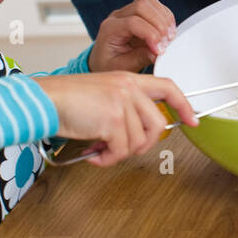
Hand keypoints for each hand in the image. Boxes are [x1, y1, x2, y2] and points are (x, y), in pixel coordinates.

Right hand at [35, 72, 196, 167]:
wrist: (44, 101)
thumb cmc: (66, 100)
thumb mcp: (102, 95)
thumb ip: (125, 108)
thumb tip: (139, 137)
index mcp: (128, 79)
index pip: (168, 88)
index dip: (183, 105)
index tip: (192, 120)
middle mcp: (129, 88)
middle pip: (158, 123)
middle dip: (144, 144)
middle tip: (122, 149)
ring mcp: (122, 103)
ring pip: (138, 141)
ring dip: (118, 153)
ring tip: (99, 149)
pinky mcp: (113, 120)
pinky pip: (121, 150)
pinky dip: (106, 158)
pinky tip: (92, 153)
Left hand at [89, 0, 176, 72]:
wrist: (105, 60)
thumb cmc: (110, 64)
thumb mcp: (123, 66)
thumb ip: (139, 59)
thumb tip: (158, 53)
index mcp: (110, 28)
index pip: (133, 22)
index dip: (150, 34)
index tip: (159, 50)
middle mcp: (118, 16)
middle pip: (141, 5)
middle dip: (159, 24)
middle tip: (166, 43)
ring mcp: (128, 11)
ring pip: (148, 0)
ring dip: (164, 18)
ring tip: (168, 37)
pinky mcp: (139, 12)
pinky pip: (154, 5)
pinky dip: (165, 16)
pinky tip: (167, 32)